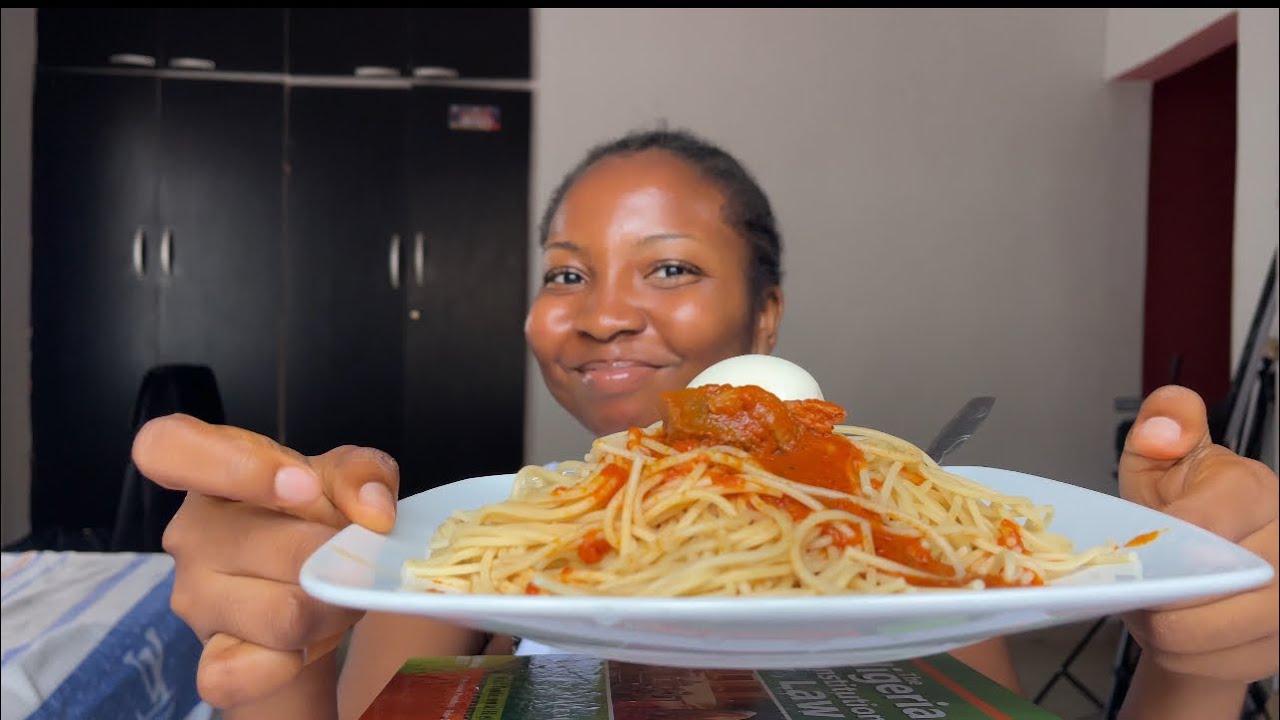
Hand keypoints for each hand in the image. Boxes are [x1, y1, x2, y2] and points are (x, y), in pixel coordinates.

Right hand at [132, 414, 399, 708]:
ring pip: (283, 615)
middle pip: (279, 550)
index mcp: (209, 474)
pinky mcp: (210, 656)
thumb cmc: (315, 521)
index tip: (303, 486)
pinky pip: (246, 673)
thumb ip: (362, 474)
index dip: (238, 466)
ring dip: (332, 609)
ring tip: (336, 595)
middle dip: (337, 559)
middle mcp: (189, 534)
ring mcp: (194, 598)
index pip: (169, 447)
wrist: (312, 596)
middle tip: (352, 558)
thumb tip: (373, 511)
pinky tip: (306, 642)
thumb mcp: (346, 480)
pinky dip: (292, 661)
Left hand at [1118, 385, 1277, 684]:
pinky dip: (1187, 657)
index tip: (1135, 554)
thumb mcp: (1159, 456)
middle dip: (1162, 596)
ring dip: (1168, 631)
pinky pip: (1227, 664)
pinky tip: (1171, 637)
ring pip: (1220, 634)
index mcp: (1254, 489)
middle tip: (1134, 590)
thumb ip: (1162, 424)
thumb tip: (1164, 431)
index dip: (1164, 547)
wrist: (1199, 559)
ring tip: (1147, 612)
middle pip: (1219, 588)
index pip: (1209, 525)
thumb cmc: (1179, 504)